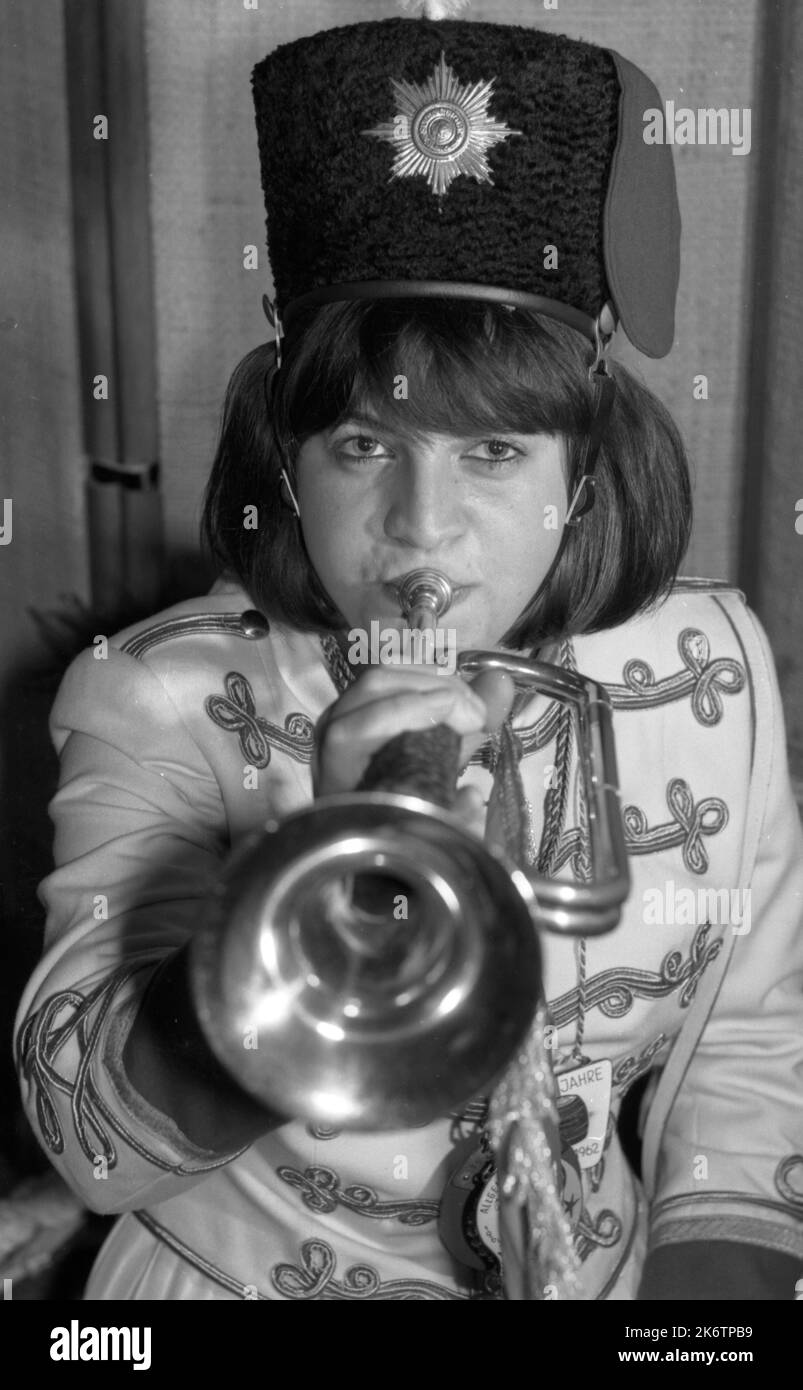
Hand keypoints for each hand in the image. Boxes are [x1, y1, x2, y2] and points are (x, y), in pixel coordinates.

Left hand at [313, 664, 515, 836]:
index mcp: (336, 774)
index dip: (412, 712)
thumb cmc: (389, 829)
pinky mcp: (358, 701)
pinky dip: (425, 675)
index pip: (359, 728)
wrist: (363, 832)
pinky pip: (387, 673)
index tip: (467, 717)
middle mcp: (329, 736)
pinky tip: (453, 691)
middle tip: (478, 712)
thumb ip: (447, 817)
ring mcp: (340, 713)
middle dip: (434, 691)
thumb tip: (471, 797)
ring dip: (434, 679)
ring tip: (472, 703)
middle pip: (373, 689)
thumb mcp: (423, 830)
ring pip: (381, 675)